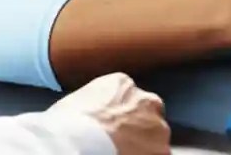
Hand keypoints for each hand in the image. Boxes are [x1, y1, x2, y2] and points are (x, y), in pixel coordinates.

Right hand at [50, 72, 170, 154]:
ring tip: (122, 154)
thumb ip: (95, 104)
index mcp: (122, 84)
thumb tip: (91, 116)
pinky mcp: (162, 151)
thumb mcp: (77, 101)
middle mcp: (145, 100)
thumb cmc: (68, 123)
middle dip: (139, 130)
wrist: (78, 141)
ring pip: (156, 139)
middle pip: (148, 116)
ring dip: (145, 148)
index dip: (123, 116)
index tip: (115, 128)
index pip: (130, 98)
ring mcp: (157, 126)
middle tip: (122, 145)